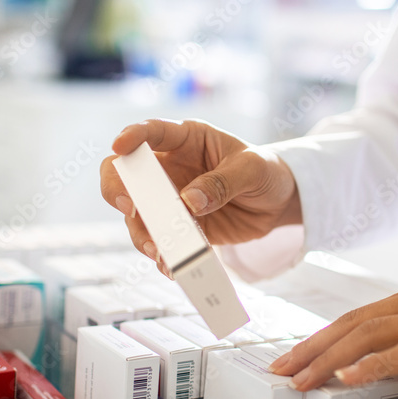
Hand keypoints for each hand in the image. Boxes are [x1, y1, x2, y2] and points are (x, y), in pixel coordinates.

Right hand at [100, 119, 301, 266]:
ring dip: (142, 233)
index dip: (131, 136)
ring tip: (158, 251)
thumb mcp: (252, 169)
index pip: (151, 132)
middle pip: (125, 174)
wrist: (280, 202)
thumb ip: (222, 182)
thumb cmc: (265, 171)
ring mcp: (170, 200)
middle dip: (117, 190)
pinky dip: (163, 256)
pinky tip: (172, 266)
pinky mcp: (179, 228)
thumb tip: (188, 202)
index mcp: (186, 139)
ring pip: (138, 216)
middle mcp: (169, 168)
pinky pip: (161, 242)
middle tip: (129, 207)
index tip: (120, 146)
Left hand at [269, 272, 397, 389]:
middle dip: (312, 348)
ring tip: (301, 380)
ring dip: (330, 359)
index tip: (294, 357)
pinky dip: (374, 364)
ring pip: (370, 335)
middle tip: (280, 372)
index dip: (322, 337)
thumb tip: (396, 358)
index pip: (359, 316)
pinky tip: (349, 378)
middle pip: (353, 323)